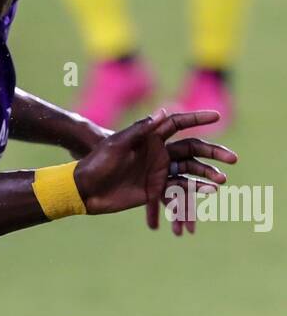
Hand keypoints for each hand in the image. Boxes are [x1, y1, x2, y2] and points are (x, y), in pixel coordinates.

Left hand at [72, 108, 235, 226]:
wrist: (83, 190)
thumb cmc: (95, 163)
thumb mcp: (116, 145)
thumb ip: (140, 130)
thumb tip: (163, 111)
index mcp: (150, 139)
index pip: (178, 124)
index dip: (197, 118)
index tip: (216, 116)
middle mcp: (157, 154)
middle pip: (192, 152)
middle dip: (212, 154)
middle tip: (232, 159)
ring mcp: (156, 173)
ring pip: (187, 176)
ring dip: (203, 181)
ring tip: (219, 185)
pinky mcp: (151, 191)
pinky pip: (173, 196)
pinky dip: (183, 202)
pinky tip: (197, 204)